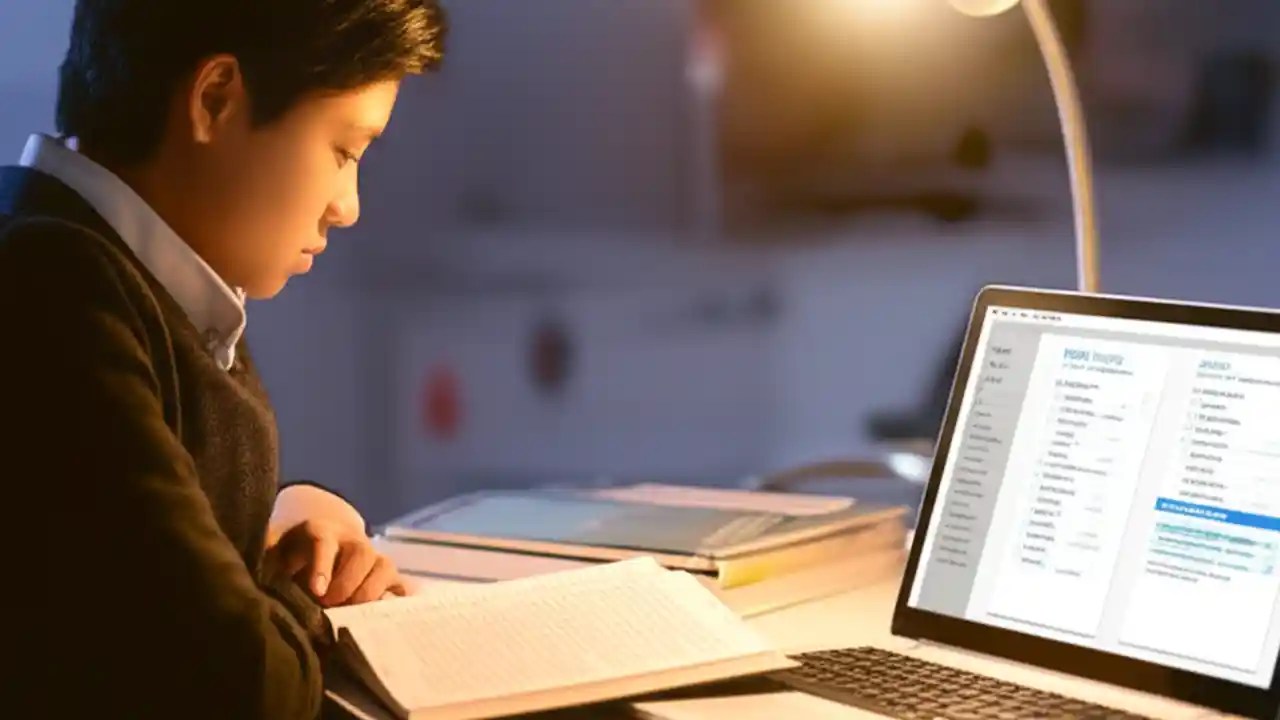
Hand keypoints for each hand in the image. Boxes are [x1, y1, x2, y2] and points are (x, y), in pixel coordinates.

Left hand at [266, 518, 406, 606]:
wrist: (317, 546)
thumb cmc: (290, 556)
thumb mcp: (273, 553)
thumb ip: (263, 558)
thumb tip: (249, 568)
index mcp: (319, 531)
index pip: (323, 541)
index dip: (322, 565)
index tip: (317, 591)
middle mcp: (351, 539)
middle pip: (361, 552)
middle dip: (348, 582)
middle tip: (332, 606)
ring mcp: (372, 557)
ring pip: (385, 566)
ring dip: (371, 591)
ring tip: (353, 613)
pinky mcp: (385, 575)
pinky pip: (401, 585)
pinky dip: (397, 599)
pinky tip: (386, 614)